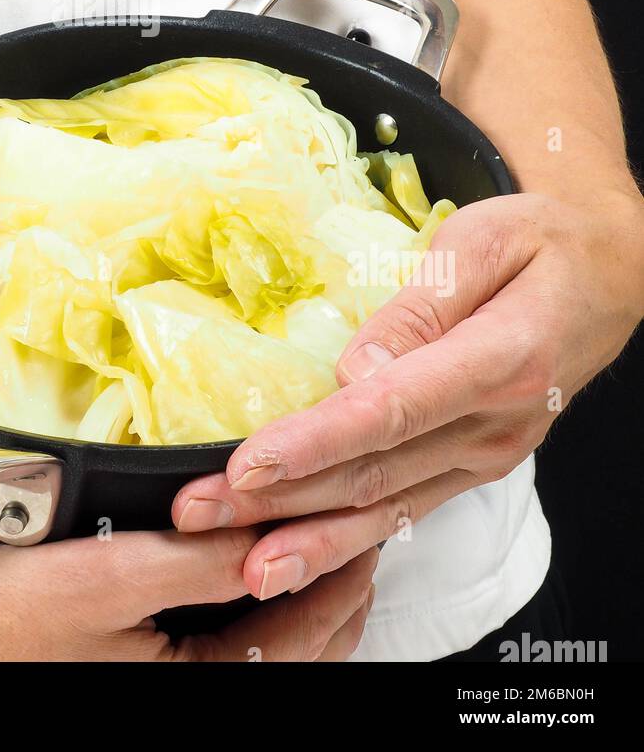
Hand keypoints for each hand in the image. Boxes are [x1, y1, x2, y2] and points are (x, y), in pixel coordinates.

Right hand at [0, 530, 377, 661]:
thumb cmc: (6, 620)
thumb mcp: (109, 578)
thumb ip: (200, 562)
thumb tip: (270, 534)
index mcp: (200, 686)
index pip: (308, 627)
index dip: (343, 564)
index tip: (368, 514)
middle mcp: (195, 694)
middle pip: (302, 649)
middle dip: (339, 586)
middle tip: (364, 527)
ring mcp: (173, 686)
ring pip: (272, 652)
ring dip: (305, 599)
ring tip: (323, 545)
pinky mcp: (149, 672)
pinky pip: (230, 648)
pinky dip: (260, 611)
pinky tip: (255, 575)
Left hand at [171, 191, 643, 600]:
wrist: (609, 274)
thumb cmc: (543, 243)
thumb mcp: (484, 241)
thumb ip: (421, 305)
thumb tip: (355, 367)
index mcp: (500, 360)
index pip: (391, 412)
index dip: (315, 443)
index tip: (248, 464)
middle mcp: (494, 425)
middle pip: (373, 472)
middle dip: (280, 499)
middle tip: (200, 511)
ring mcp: (487, 454)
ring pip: (385, 507)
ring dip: (306, 538)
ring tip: (239, 562)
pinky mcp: (473, 464)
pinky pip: (405, 510)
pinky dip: (349, 543)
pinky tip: (300, 561)